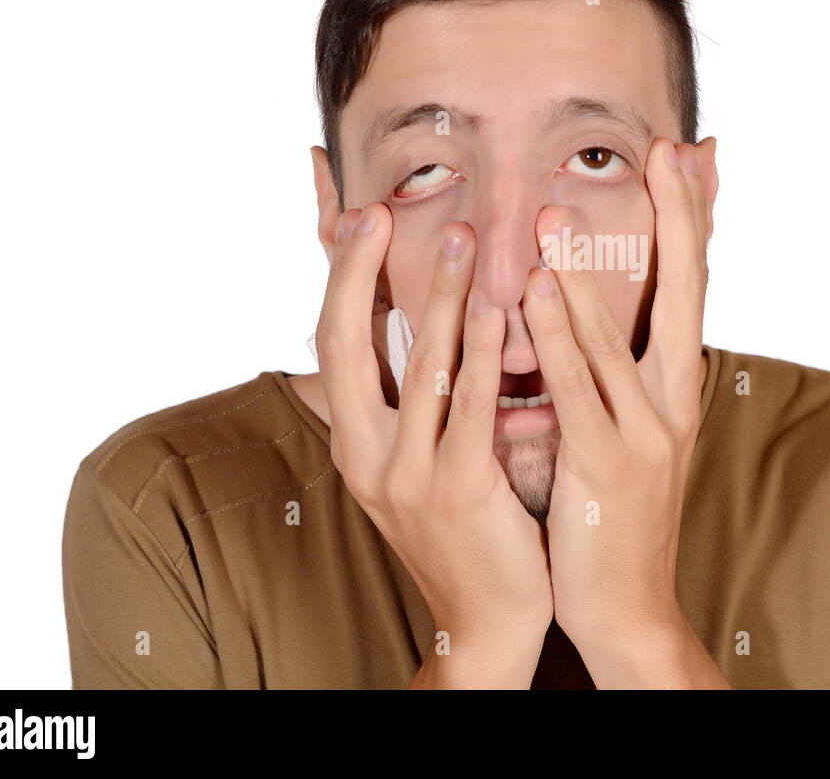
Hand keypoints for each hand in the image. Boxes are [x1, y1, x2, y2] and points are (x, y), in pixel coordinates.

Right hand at [315, 206, 552, 687]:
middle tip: (380, 210)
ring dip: (439, 295)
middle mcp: (364, 455)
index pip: (333, 342)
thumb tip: (413, 326)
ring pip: (417, 366)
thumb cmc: (462, 528)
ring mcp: (406, 476)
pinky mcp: (456, 491)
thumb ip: (411, 401)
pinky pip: (468, 409)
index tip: (354, 216)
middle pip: (346, 344)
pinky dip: (480, 354)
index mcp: (353, 442)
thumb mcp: (417, 463)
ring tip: (462, 238)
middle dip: (360, 271)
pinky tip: (495, 310)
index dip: (340, 276)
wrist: (486, 618)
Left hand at [522, 136, 729, 687]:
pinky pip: (580, 389)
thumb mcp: (630, 431)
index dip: (696, 221)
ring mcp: (647, 432)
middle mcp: (675, 399)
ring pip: (618, 335)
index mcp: (679, 386)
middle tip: (669, 150)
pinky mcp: (608, 464)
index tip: (691, 158)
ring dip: (588, 267)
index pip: (693, 287)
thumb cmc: (619, 512)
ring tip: (556, 208)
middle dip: (680, 217)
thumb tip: (600, 313)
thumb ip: (618, 369)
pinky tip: (538, 291)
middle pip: (686, 292)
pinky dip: (561, 335)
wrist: (630, 604)